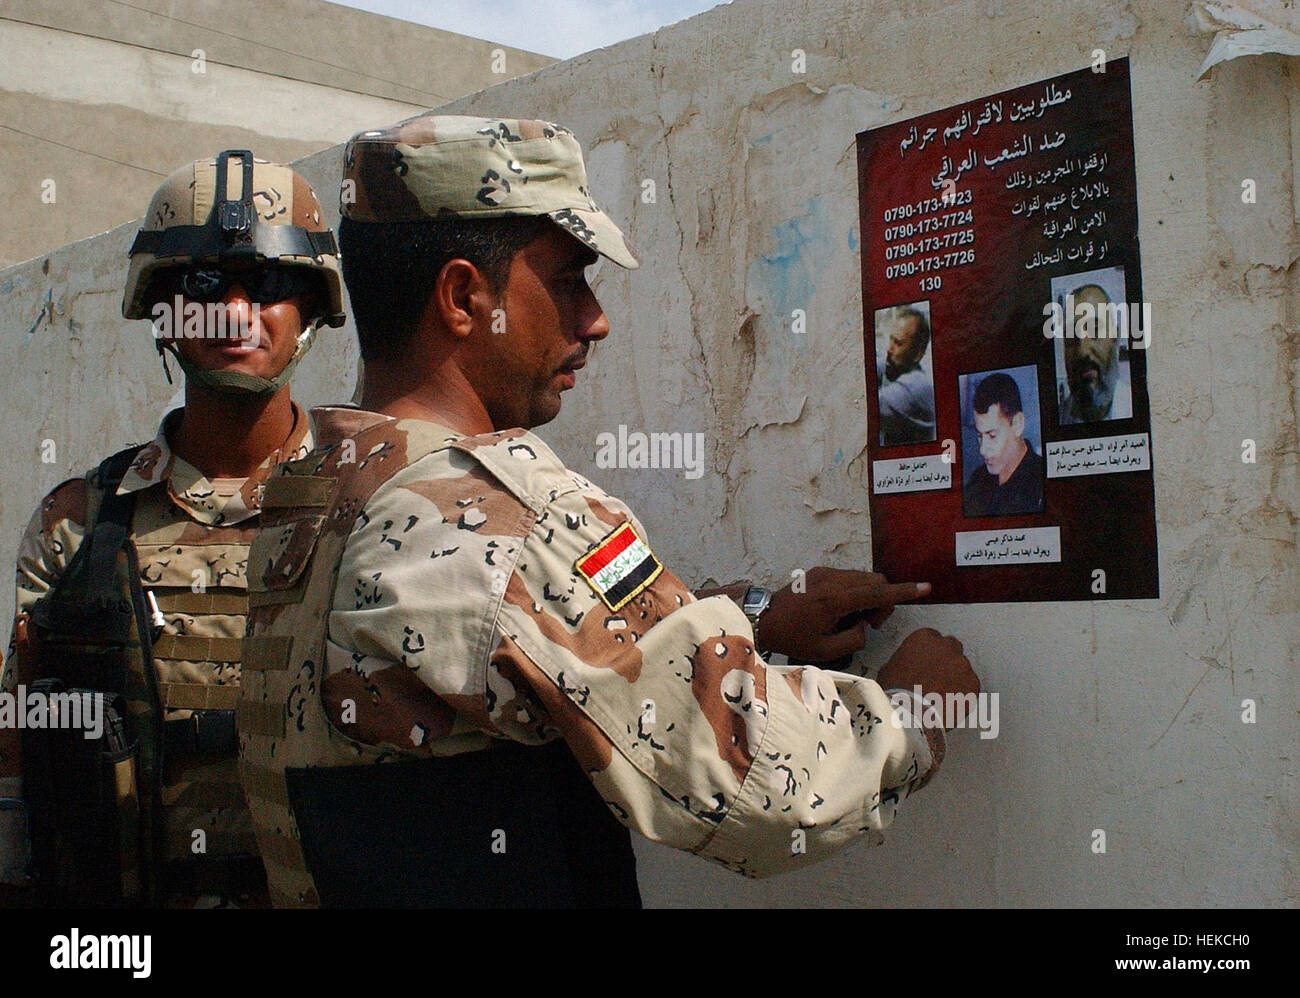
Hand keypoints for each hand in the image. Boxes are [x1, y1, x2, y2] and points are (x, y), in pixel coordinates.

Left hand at [755, 567, 930, 662]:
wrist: (764, 618)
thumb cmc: (793, 638)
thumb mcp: (826, 651)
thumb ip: (854, 639)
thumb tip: (864, 626)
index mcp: (836, 600)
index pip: (878, 592)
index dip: (904, 592)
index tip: (926, 587)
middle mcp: (833, 580)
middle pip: (875, 581)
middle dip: (881, 600)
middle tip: (868, 623)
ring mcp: (826, 572)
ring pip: (863, 577)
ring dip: (867, 595)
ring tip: (850, 618)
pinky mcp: (820, 571)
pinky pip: (849, 577)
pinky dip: (854, 590)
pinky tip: (838, 609)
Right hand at [876, 627, 978, 729]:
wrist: (910, 716)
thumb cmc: (896, 694)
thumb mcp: (890, 668)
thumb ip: (905, 660)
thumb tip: (907, 668)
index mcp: (924, 637)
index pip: (932, 638)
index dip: (929, 654)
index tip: (926, 665)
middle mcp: (946, 646)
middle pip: (952, 649)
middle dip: (946, 662)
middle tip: (936, 679)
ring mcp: (962, 664)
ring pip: (962, 669)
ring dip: (955, 678)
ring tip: (942, 696)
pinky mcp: (973, 684)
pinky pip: (971, 687)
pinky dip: (964, 694)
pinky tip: (950, 703)